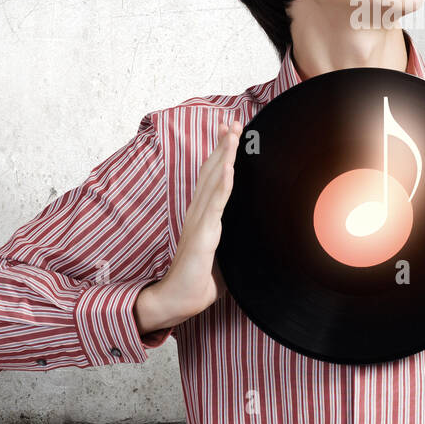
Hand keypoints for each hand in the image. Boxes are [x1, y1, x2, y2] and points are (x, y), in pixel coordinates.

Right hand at [134, 119, 240, 333]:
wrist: (177, 301)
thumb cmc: (198, 282)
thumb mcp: (220, 258)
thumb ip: (229, 245)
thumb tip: (247, 240)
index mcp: (202, 216)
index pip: (213, 180)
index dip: (222, 156)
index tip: (231, 134)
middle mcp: (199, 214)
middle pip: (212, 172)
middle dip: (224, 146)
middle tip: (233, 121)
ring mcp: (200, 222)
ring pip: (214, 182)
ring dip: (224, 155)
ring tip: (232, 133)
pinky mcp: (203, 234)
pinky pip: (215, 205)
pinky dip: (222, 184)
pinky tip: (228, 166)